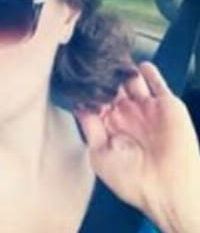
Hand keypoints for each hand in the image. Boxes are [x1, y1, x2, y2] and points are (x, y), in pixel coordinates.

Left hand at [75, 62, 199, 232]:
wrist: (169, 189)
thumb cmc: (132, 180)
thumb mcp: (99, 154)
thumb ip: (89, 127)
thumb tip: (78, 106)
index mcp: (110, 127)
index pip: (95, 101)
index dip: (88, 90)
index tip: (79, 78)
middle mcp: (127, 116)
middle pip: (112, 87)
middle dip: (103, 76)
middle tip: (94, 61)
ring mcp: (146, 109)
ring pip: (132, 81)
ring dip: (123, 70)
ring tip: (113, 57)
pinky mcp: (166, 105)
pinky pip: (157, 83)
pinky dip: (149, 72)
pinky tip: (140, 64)